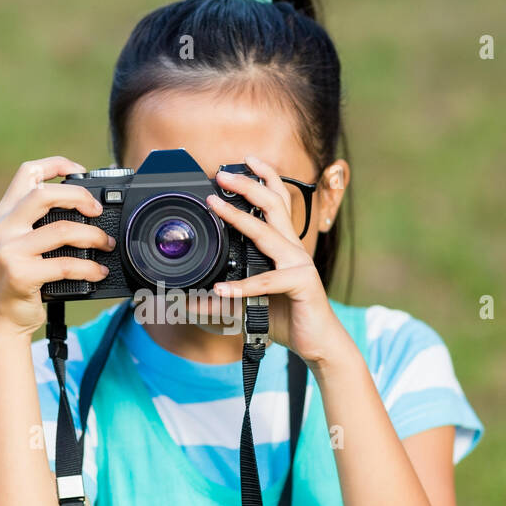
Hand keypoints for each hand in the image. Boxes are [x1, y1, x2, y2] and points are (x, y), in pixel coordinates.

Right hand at [0, 156, 114, 335]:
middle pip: (45, 194)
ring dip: (94, 236)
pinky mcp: (20, 275)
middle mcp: (3, 227)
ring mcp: (10, 251)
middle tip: (98, 210)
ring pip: (62, 230)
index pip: (27, 173)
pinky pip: (65, 265)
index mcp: (4, 214)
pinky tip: (99, 271)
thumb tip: (85, 208)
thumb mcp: (16, 244)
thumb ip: (35, 223)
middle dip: (79, 197)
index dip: (56, 164)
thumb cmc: (16, 281)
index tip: (80, 171)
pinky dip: (89, 267)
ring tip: (107, 244)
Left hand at [207, 155, 352, 367]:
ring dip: (238, 217)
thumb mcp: (249, 305)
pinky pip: (267, 281)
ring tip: (215, 206)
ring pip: (267, 233)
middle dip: (248, 184)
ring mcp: (299, 264)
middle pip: (273, 204)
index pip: (279, 202)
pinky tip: (221, 289)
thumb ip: (223, 298)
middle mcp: (294, 249)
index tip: (245, 161)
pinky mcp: (301, 284)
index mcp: (285, 246)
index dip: (265, 177)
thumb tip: (188, 301)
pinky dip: (242, 286)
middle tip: (222, 173)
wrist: (317, 343)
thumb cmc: (286, 317)